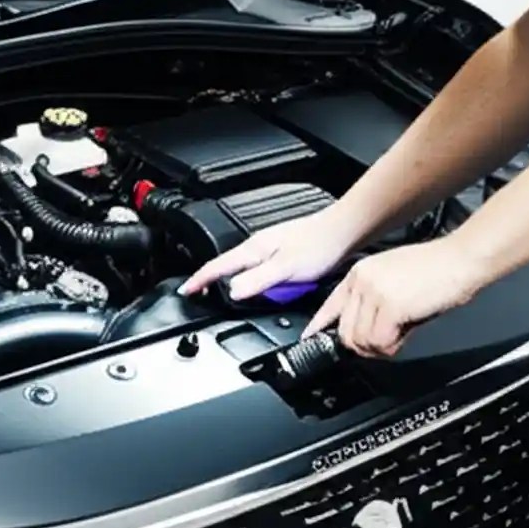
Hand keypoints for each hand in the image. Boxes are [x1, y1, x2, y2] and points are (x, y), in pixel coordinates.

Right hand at [177, 210, 360, 299]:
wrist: (343, 232)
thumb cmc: (319, 245)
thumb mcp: (284, 268)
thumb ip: (257, 281)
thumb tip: (231, 292)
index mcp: (253, 249)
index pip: (217, 266)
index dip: (199, 280)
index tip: (185, 291)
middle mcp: (259, 247)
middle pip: (227, 267)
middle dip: (212, 281)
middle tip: (202, 295)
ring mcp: (270, 249)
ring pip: (244, 269)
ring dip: (235, 282)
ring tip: (227, 295)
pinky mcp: (283, 254)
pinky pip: (260, 270)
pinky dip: (254, 281)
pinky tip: (261, 287)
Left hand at [303, 237, 486, 357]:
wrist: (462, 259)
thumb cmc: (438, 270)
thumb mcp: (395, 281)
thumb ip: (374, 302)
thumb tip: (366, 333)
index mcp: (360, 273)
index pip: (331, 304)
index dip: (320, 324)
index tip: (310, 337)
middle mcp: (361, 281)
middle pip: (345, 332)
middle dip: (365, 345)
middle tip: (388, 341)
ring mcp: (373, 292)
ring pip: (360, 341)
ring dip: (382, 347)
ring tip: (401, 334)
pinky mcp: (389, 305)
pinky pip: (380, 342)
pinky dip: (393, 346)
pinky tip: (406, 334)